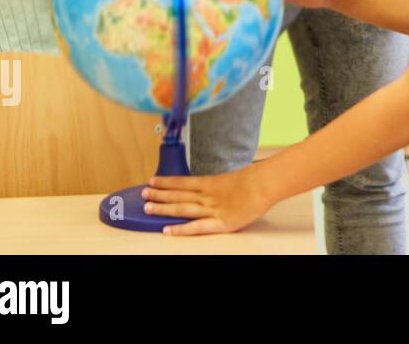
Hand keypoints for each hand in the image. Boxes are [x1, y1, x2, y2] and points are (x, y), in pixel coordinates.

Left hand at [142, 164, 275, 235]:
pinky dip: (181, 229)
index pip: (182, 182)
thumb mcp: (232, 178)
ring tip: (148, 208)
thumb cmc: (254, 180)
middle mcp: (206, 196)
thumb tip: (209, 185)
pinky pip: (196, 227)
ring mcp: (211, 210)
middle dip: (159, 194)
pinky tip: (167, 230)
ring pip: (182, 209)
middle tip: (144, 193)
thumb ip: (218, 184)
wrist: (265, 185)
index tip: (152, 180)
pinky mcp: (219, 223)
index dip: (166, 182)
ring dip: (164, 208)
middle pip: (178, 195)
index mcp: (210, 183)